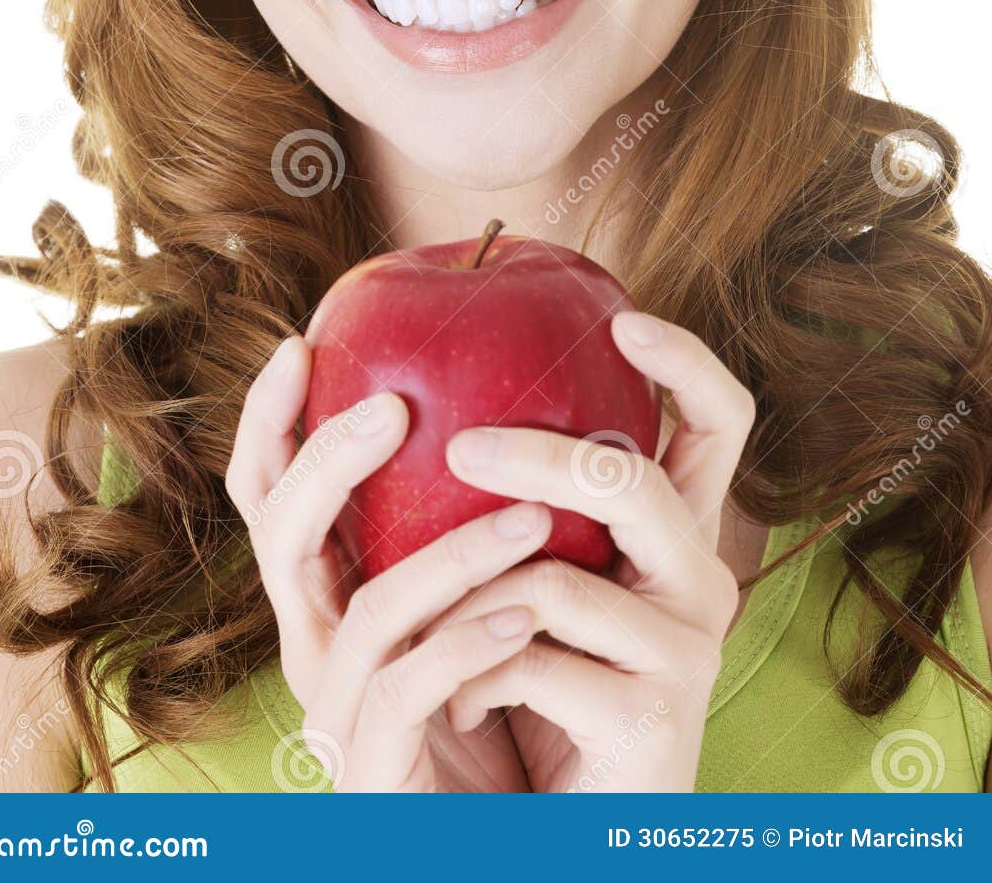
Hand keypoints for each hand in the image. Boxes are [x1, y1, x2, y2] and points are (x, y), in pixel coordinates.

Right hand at [226, 334, 552, 791]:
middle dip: (329, 461)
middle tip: (396, 405)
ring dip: (449, 557)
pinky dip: (464, 650)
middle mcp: (312, 642)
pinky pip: (408, 694)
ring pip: (367, 613)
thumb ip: (460, 514)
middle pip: (281, 535)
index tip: (302, 343)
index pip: (267, 493)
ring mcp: (336, 708)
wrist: (494, 826)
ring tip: (530, 518)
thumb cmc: (492, 695)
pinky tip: (522, 623)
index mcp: (322, 592)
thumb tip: (510, 399)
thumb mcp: (468, 589)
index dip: (269, 421)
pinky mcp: (375, 767)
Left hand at [423, 311, 756, 792]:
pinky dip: (474, 675)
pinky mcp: (655, 720)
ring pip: (556, 575)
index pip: (718, 425)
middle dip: (536, 454)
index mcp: (678, 538)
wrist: (576, 829)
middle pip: (631, 479)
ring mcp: (687, 652)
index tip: (624, 317)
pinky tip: (463, 707)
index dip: (687, 362)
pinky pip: (530, 658)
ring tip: (429, 627)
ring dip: (467, 592)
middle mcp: (703, 582)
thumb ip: (528, 511)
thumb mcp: (540, 589)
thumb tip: (446, 403)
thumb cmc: (547, 695)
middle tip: (463, 446)